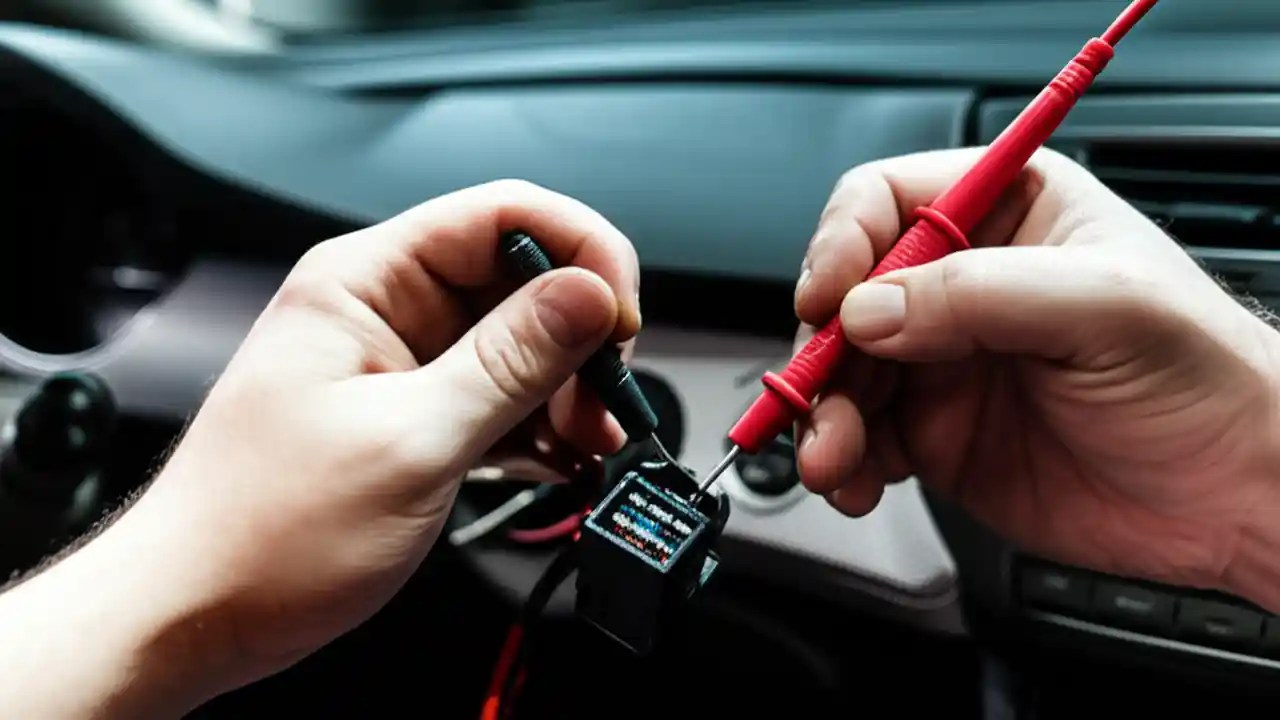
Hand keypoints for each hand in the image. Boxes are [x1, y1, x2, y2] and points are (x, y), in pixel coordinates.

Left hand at [0, 180, 639, 717]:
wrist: (199, 615)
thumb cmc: (262, 534)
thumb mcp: (409, 442)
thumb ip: (509, 364)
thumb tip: (587, 296)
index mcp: (364, 282)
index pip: (499, 215)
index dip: (577, 251)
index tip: (618, 315)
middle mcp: (384, 309)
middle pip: (519, 281)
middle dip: (578, 337)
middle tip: (607, 397)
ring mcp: (401, 364)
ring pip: (519, 346)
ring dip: (566, 391)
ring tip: (589, 441)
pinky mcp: (413, 415)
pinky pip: (499, 398)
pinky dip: (540, 428)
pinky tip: (561, 461)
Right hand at [793, 148, 1279, 608]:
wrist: (1237, 499)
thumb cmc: (1205, 380)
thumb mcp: (1104, 307)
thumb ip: (981, 295)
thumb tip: (868, 309)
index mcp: (1007, 215)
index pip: (887, 201)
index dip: (843, 242)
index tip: (829, 295)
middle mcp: (963, 285)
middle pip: (847, 294)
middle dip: (820, 346)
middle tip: (820, 393)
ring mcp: (944, 364)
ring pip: (841, 373)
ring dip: (821, 414)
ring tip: (834, 457)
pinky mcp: (937, 435)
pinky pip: (862, 439)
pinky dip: (844, 463)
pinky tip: (855, 481)